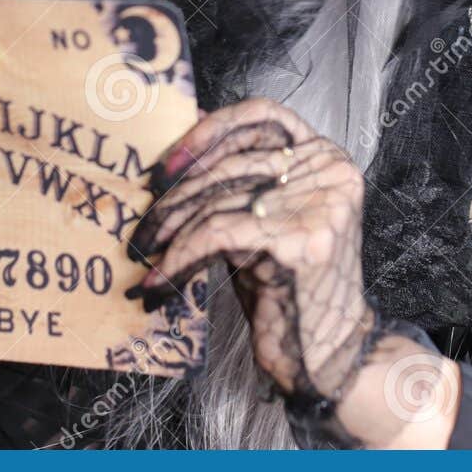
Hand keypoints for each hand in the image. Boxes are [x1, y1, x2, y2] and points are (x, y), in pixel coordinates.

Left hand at [127, 97, 457, 446]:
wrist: (326, 354)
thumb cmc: (288, 290)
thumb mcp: (263, 222)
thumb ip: (237, 184)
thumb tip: (180, 148)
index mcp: (326, 159)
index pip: (264, 116)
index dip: (211, 130)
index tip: (169, 162)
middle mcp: (329, 173)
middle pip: (233, 161)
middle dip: (178, 193)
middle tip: (142, 224)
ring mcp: (318, 204)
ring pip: (220, 199)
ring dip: (170, 230)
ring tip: (144, 255)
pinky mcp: (299, 240)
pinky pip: (218, 234)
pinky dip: (180, 257)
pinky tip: (160, 281)